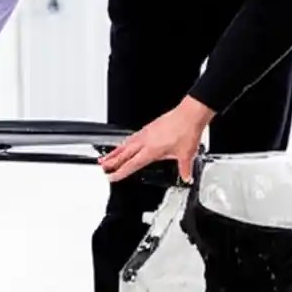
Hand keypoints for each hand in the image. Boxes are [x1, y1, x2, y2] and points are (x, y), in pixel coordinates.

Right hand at [99, 97, 215, 182]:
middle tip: (101, 167)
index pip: (132, 164)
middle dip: (111, 161)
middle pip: (123, 153)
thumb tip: (187, 177)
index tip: (111, 177)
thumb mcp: (187, 154)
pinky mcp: (149, 127)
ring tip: (106, 157)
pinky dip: (125, 142)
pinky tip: (125, 144)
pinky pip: (132, 137)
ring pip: (125, 144)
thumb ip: (185, 169)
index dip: (120, 172)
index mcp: (151, 150)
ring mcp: (146, 133)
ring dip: (115, 151)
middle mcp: (146, 141)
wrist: (189, 114)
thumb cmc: (186, 131)